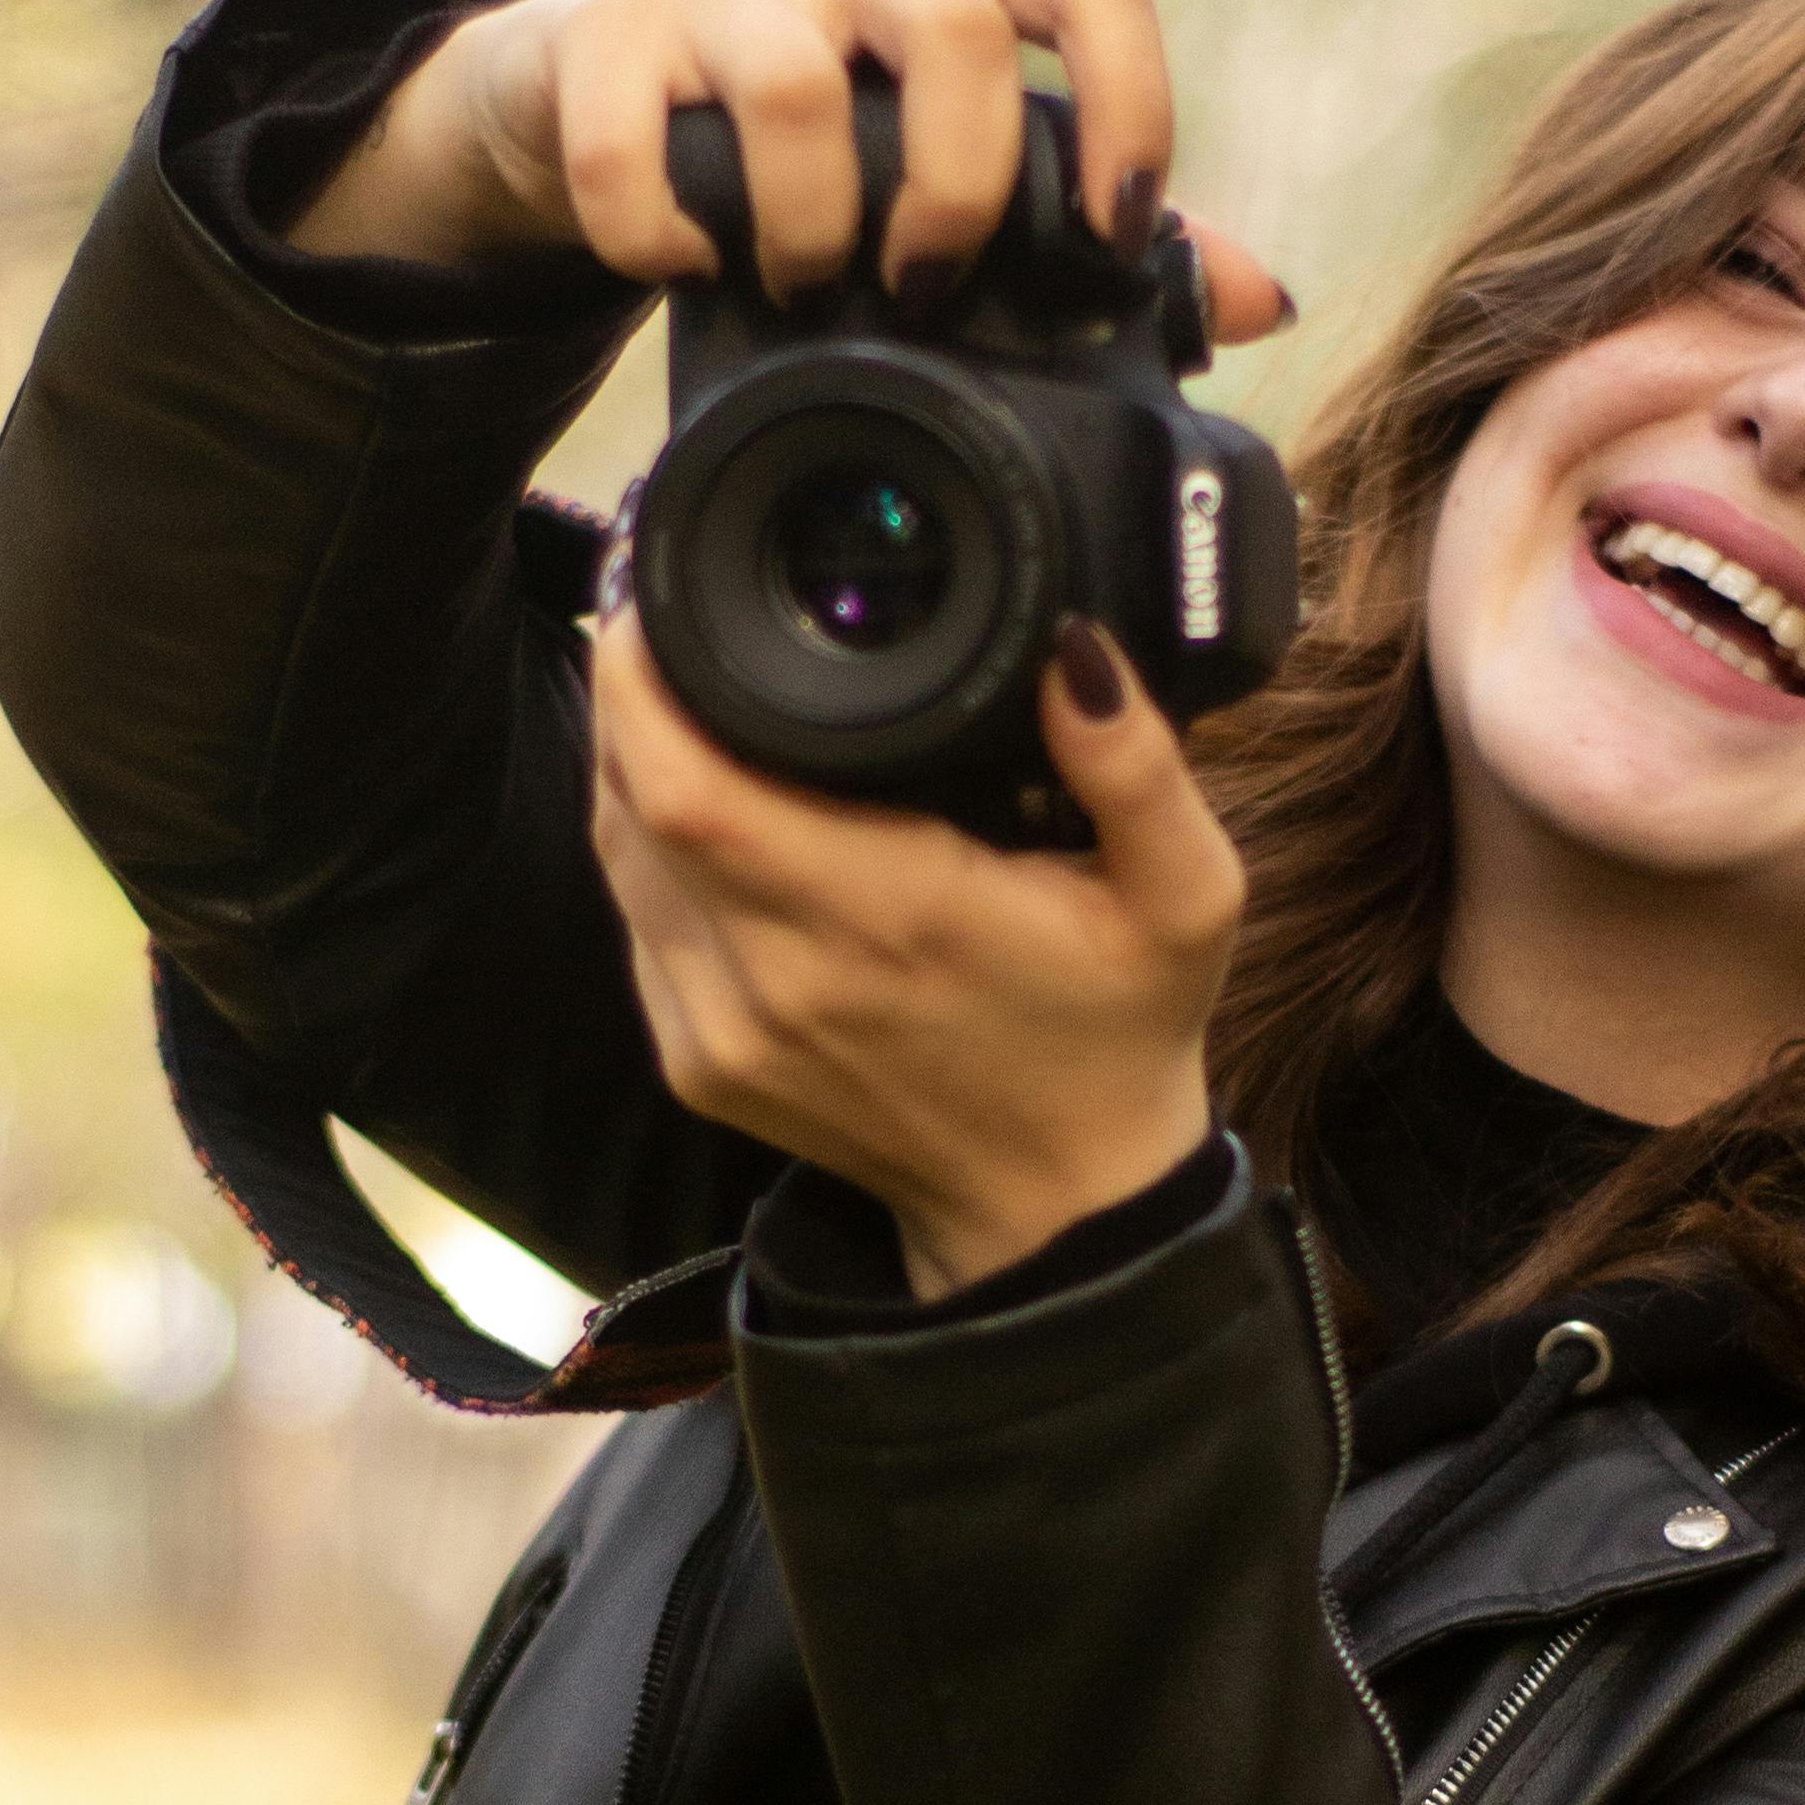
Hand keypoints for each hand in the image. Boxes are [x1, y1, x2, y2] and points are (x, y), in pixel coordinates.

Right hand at [289, 0, 1291, 338]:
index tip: (1115, 227)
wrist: (586, 88)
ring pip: (799, 93)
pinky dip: (663, 236)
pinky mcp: (604, 39)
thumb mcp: (949, 161)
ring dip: (809, 230)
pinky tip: (684, 267)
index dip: (1125, 99)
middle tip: (918, 286)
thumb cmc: (811, 137)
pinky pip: (634, 150)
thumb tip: (1261, 298)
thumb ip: (1094, 227)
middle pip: (956, 35)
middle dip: (955, 195)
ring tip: (799, 286)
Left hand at [588, 609, 1246, 1301]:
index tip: (663, 594)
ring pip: (619, 856)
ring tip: (674, 683)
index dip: (646, 680)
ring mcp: (723, 1033)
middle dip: (632, 693)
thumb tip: (1075, 649)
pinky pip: (637, 921)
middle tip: (668, 611)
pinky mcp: (699, 1066)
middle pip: (632, 802)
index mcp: (887, 918)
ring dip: (629, 762)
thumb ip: (1138, 768)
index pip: (692, 786)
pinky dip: (645, 847)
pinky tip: (695, 799)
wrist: (1058, 1210)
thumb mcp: (1185, 896)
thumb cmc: (1118, 1036)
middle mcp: (780, 980)